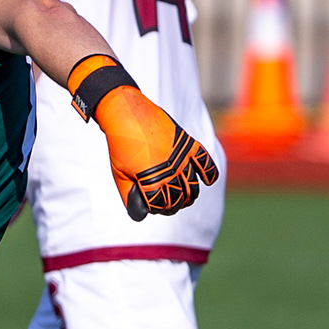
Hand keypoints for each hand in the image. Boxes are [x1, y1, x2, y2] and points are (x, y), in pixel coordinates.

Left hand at [68, 56, 218, 220]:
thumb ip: (129, 195)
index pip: (160, 205)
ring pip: (193, 186)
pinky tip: (207, 182)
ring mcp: (181, 157)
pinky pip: (206, 163)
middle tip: (168, 204)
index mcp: (150, 179)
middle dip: (173, 205)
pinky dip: (209, 174)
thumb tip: (139, 214)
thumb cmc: (120, 145)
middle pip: (179, 198)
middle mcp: (169, 170)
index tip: (153, 206)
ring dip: (189, 196)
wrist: (126, 114)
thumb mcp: (119, 173)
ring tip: (184, 198)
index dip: (157, 209)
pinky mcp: (188, 144)